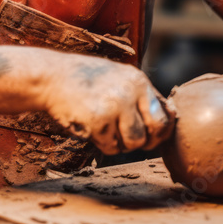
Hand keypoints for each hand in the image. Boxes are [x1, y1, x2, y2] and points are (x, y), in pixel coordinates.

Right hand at [41, 54, 174, 154]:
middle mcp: (131, 92)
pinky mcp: (98, 122)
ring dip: (121, 143)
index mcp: (139, 81)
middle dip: (147, 140)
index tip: (152, 135)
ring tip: (106, 129)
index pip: (165, 114)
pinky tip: (92, 127)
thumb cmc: (87, 80)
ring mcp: (115, 107)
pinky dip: (103, 143)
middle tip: (132, 139)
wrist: (52, 77)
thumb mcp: (120, 78)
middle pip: (155, 131)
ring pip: (133, 142)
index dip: (161, 130)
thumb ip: (142, 96)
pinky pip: (111, 146)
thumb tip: (170, 117)